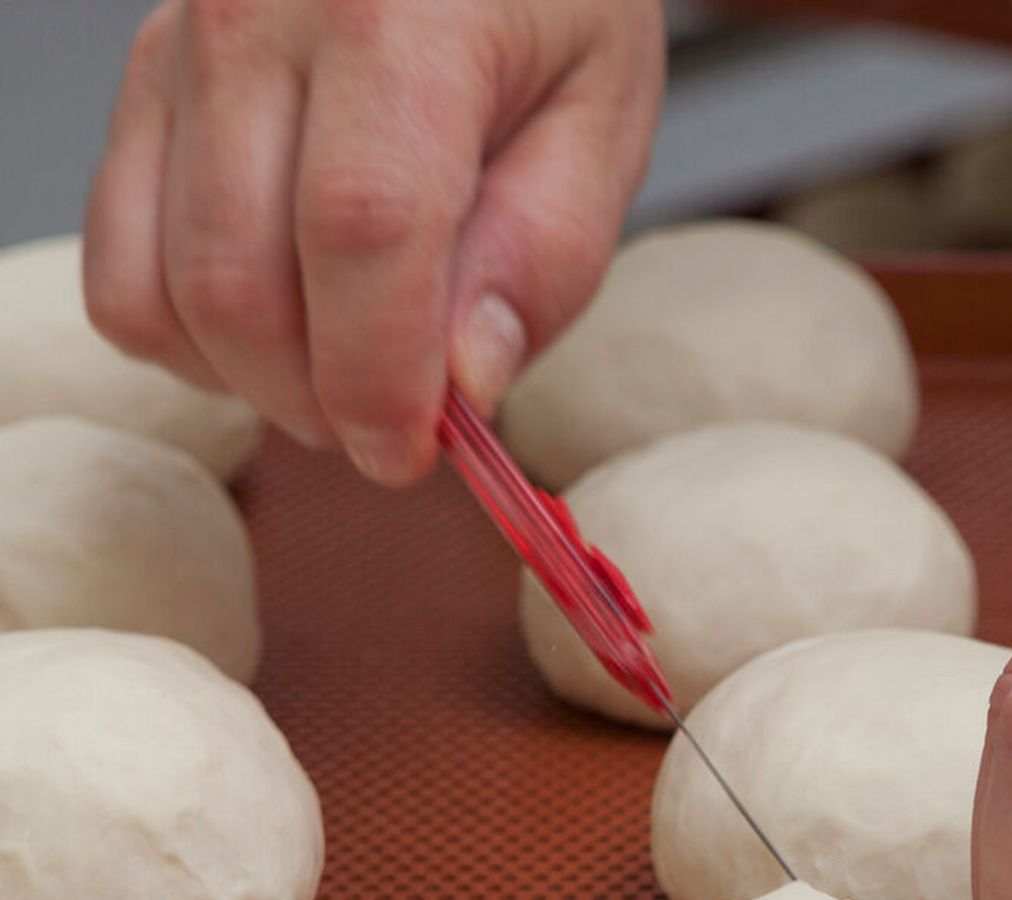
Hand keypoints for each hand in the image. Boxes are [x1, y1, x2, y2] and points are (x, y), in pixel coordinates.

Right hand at [82, 0, 663, 483]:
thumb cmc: (544, 4)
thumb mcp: (600, 119)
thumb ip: (544, 257)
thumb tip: (462, 384)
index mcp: (396, 16)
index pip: (359, 232)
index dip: (380, 378)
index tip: (410, 452)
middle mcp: (255, 18)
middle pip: (243, 284)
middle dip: (323, 402)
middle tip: (399, 425)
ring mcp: (177, 51)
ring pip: (167, 294)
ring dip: (261, 384)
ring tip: (349, 372)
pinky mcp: (142, 89)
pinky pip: (119, 272)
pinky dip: (193, 340)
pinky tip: (280, 329)